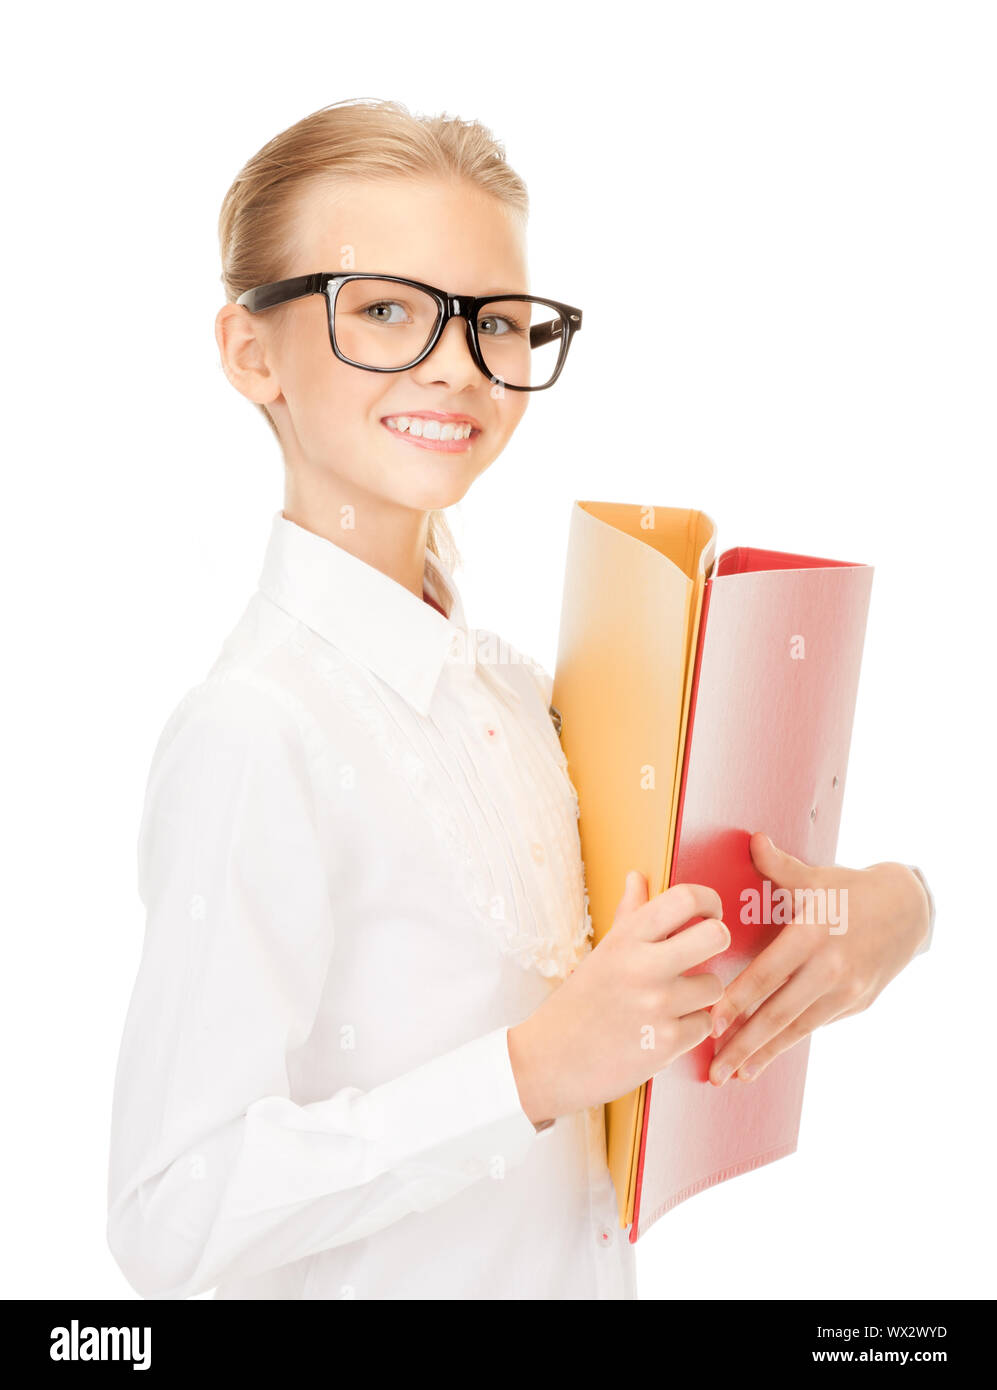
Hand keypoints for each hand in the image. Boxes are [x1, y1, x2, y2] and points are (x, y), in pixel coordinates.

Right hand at [509, 873, 728, 1123]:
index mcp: (626, 938)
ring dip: (700, 995)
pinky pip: (705, 1025)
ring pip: (715, 986)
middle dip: (719, 942)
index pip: (685, 899)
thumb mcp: (603, 952)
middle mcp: (644, 966)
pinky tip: (663, 1030)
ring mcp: (657, 1005)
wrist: (549, 1060)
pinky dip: (689, 1029)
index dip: (709, 901)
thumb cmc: (579, 1003)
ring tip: (671, 1002)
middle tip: (705, 952)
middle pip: (716, 936)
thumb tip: (638, 876)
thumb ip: (629, 915)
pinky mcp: (666, 1043)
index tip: (710, 912)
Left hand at [708, 832, 931, 1086]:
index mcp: (813, 935)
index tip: (711, 1023)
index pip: (768, 974)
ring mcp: (845, 991)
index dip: (738, 1001)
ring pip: (796, 1029)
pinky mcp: (856, 1004)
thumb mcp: (817, 877)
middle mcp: (829, 968)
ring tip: (733, 1077)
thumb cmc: (851, 891)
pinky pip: (813, 1027)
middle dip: (744, 1045)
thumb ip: (780, 867)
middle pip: (779, 1013)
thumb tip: (752, 841)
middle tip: (714, 1071)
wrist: (909, 912)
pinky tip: (762, 1062)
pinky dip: (786, 1046)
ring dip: (763, 1055)